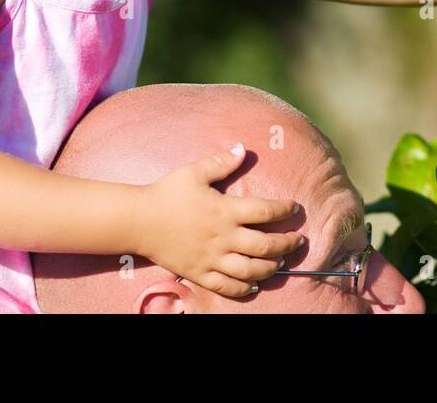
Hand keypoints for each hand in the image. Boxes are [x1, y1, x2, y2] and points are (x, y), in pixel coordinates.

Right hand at [135, 143, 304, 297]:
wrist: (138, 220)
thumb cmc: (167, 192)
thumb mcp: (194, 172)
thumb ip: (221, 162)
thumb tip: (243, 148)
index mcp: (225, 210)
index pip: (265, 212)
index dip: (285, 210)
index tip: (295, 208)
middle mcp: (223, 237)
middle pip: (266, 246)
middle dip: (287, 244)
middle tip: (299, 241)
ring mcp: (212, 258)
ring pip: (251, 270)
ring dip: (271, 267)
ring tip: (282, 263)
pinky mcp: (200, 273)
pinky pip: (227, 287)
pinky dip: (244, 289)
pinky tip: (255, 285)